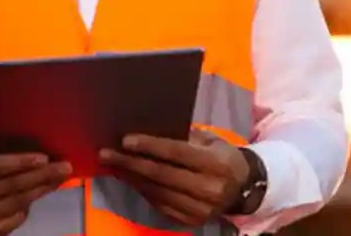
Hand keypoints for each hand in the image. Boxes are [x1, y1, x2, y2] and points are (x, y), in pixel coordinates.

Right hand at [0, 130, 71, 235]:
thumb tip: (27, 142)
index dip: (19, 163)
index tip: (44, 157)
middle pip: (8, 187)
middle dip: (39, 177)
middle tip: (64, 167)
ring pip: (13, 205)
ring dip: (39, 191)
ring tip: (58, 179)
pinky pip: (12, 221)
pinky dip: (28, 207)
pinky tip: (39, 193)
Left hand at [99, 129, 250, 226]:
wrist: (244, 188)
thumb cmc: (222, 156)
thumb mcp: (210, 140)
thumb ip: (185, 136)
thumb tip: (148, 129)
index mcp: (215, 163)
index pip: (176, 153)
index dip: (149, 146)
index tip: (125, 140)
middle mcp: (208, 189)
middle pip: (161, 174)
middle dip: (131, 164)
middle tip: (106, 154)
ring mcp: (200, 209)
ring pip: (157, 192)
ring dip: (132, 178)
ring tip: (113, 166)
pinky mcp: (191, 221)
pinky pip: (160, 204)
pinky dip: (142, 191)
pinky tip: (130, 179)